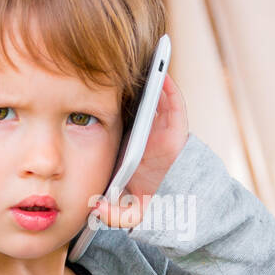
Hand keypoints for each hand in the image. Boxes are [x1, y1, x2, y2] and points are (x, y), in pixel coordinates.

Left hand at [91, 71, 188, 229]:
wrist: (184, 208)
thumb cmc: (154, 203)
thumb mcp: (130, 213)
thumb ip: (113, 214)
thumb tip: (96, 208)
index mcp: (130, 148)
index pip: (116, 122)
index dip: (105, 105)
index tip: (89, 89)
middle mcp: (145, 135)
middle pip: (134, 104)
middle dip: (129, 85)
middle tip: (111, 65)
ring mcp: (162, 130)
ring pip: (154, 99)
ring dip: (150, 78)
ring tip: (140, 60)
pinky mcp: (179, 129)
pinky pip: (174, 103)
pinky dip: (169, 87)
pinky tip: (160, 75)